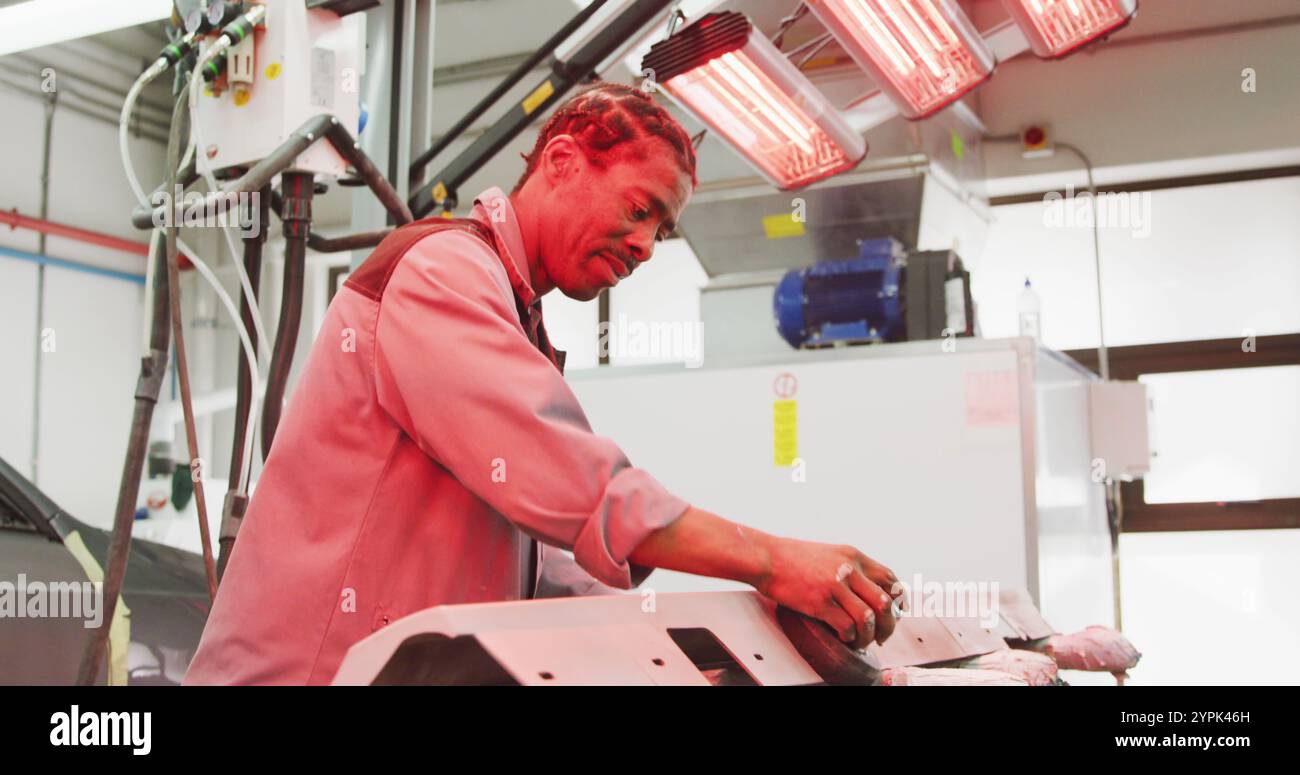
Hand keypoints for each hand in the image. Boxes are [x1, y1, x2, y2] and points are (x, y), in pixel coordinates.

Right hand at [753, 537, 899, 649]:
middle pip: (885, 602)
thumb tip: (867, 592)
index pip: (890, 579)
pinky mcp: (819, 602)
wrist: (766, 557)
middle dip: (889, 625)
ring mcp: (834, 585)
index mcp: (853, 556)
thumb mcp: (830, 554)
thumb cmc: (793, 558)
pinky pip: (846, 627)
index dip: (898, 600)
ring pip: (868, 618)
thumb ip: (850, 568)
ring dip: (869, 636)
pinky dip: (849, 637)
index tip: (895, 613)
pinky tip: (843, 638)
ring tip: (861, 641)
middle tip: (882, 635)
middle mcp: (848, 569)